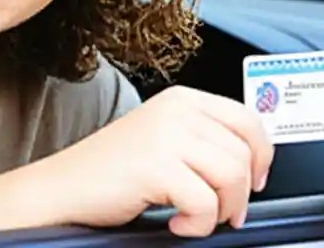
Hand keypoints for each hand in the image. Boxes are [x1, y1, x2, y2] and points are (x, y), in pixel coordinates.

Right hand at [40, 86, 274, 236]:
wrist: (62, 190)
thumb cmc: (110, 173)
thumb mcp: (164, 140)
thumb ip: (202, 139)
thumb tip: (252, 163)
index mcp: (183, 99)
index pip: (248, 119)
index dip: (262, 156)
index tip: (256, 181)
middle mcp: (178, 110)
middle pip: (244, 152)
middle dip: (241, 193)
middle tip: (224, 214)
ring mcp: (166, 135)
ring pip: (231, 176)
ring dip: (220, 210)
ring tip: (195, 218)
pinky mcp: (156, 165)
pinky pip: (205, 203)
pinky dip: (197, 225)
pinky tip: (174, 224)